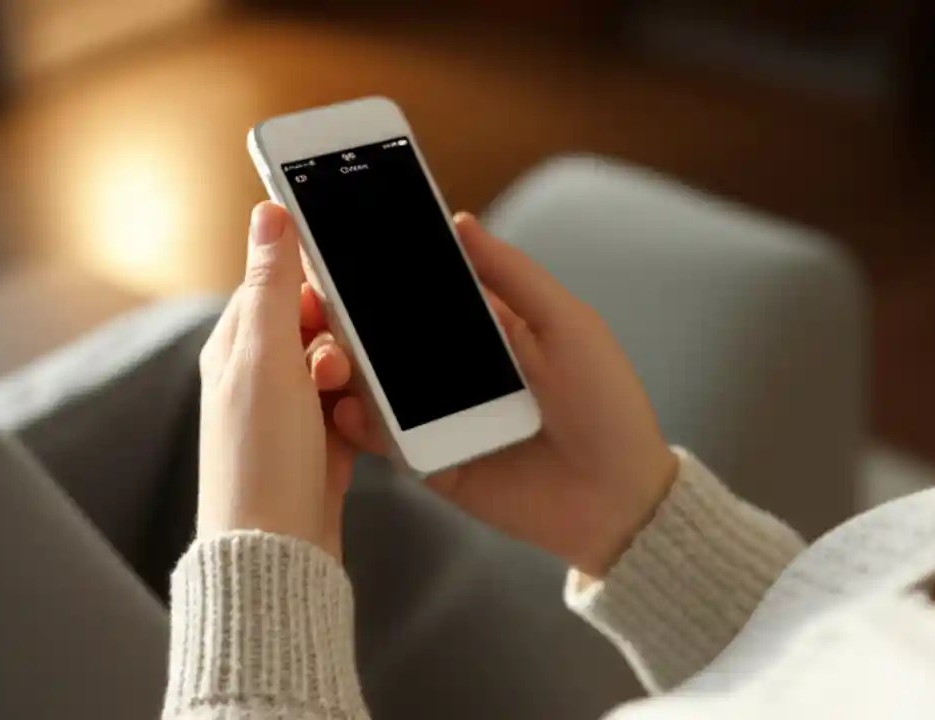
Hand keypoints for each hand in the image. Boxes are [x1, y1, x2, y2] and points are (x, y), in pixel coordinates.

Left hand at [197, 202, 357, 559]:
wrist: (277, 551)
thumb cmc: (261, 460)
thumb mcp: (268, 359)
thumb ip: (273, 285)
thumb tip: (268, 211)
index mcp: (235, 347)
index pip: (278, 286)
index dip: (314, 292)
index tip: (339, 303)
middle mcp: (258, 377)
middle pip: (316, 325)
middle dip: (339, 340)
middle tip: (333, 371)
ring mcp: (290, 413)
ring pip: (341, 366)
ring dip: (353, 379)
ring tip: (341, 407)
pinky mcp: (319, 443)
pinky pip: (354, 407)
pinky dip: (362, 413)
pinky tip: (358, 430)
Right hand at [337, 213, 677, 576]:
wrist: (618, 499)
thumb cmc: (606, 404)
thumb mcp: (568, 326)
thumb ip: (514, 276)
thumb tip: (459, 221)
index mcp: (487, 328)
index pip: (424, 291)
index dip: (385, 272)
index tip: (341, 248)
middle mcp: (455, 369)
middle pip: (388, 338)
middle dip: (349, 320)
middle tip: (315, 302)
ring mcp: (438, 417)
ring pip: (375, 386)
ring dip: (344, 368)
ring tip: (325, 354)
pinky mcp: (430, 464)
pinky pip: (384, 441)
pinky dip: (359, 424)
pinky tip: (347, 407)